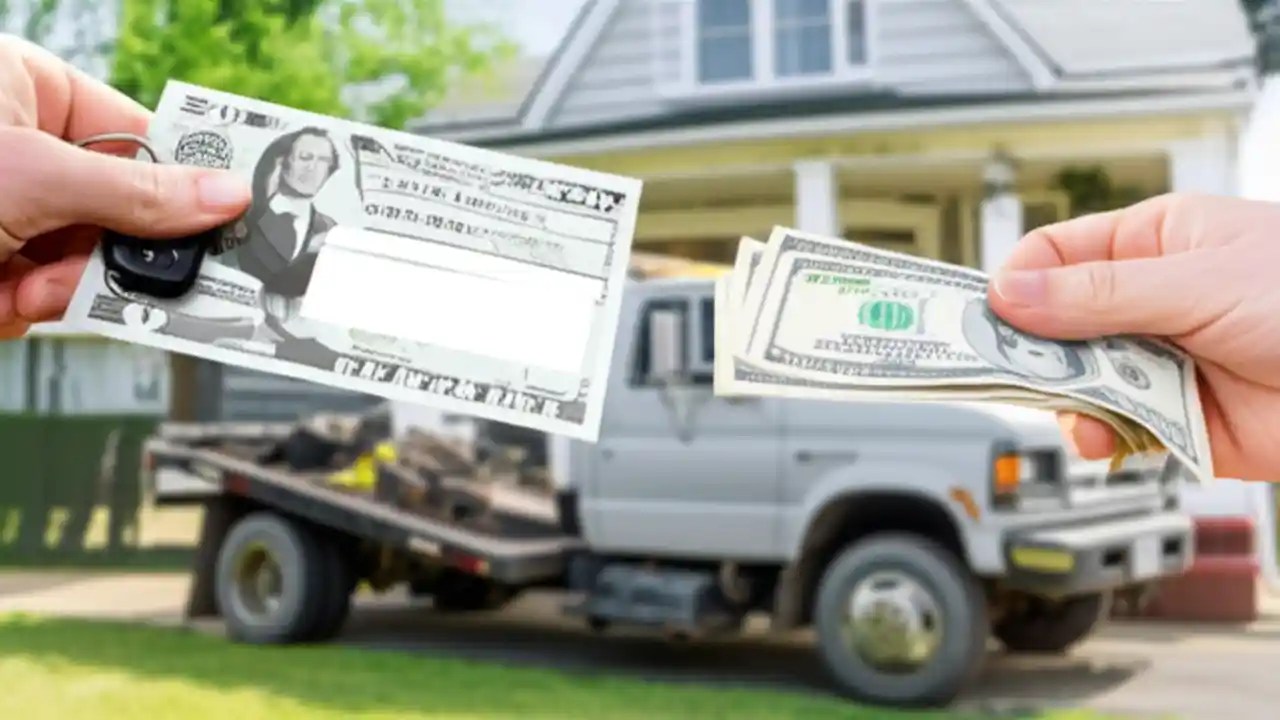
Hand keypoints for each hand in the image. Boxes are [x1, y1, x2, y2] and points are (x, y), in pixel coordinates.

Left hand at [0, 35, 250, 335]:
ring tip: (22, 289)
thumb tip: (226, 194)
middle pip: (122, 207)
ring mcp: (5, 212)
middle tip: (119, 277)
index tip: (236, 209)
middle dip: (110, 251)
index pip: (139, 133)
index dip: (186, 176)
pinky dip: (26, 308)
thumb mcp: (29, 175)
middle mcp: (19, 149)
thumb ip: (138, 191)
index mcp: (24, 92)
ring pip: (87, 262)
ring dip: (63, 288)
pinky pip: (46, 295)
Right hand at [987, 192, 1279, 481]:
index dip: (1015, 285)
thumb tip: (1011, 292)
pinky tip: (1111, 434)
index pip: (1054, 255)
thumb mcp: (1199, 283)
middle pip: (1056, 325)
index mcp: (1153, 243)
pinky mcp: (1177, 421)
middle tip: (1015, 371)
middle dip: (1037, 351)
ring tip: (1083, 408)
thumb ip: (1098, 295)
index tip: (985, 319)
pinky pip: (1116, 428)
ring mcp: (1163, 362)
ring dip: (1072, 399)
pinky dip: (1104, 437)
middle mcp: (1150, 302)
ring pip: (1080, 382)